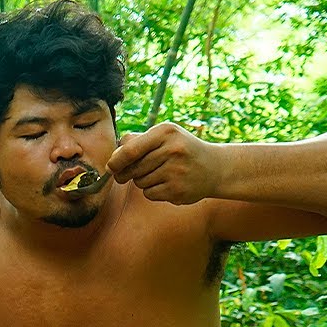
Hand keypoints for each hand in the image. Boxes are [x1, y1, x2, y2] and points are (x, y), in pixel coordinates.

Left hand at [106, 122, 223, 204]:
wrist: (215, 168)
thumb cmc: (180, 149)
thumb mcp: (164, 136)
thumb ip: (137, 142)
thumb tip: (112, 159)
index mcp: (166, 132)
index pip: (130, 150)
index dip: (116, 161)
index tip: (111, 167)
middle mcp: (173, 150)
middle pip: (132, 168)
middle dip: (127, 172)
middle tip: (132, 171)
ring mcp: (177, 171)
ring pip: (139, 182)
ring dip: (142, 180)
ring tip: (161, 173)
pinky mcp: (178, 190)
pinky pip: (149, 194)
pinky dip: (152, 191)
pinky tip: (167, 183)